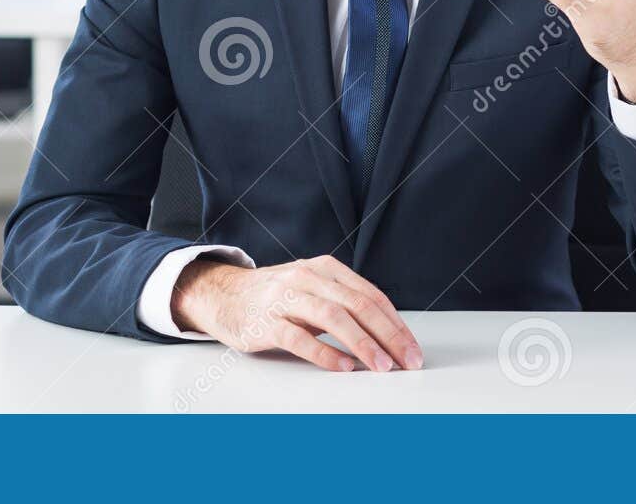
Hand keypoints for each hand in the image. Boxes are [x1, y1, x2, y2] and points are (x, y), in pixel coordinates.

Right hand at [171, 254, 422, 372]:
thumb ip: (344, 303)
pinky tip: (343, 366)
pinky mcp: (266, 321)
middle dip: (388, 335)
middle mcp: (308, 278)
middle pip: (357, 305)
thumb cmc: (276, 297)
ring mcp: (285, 298)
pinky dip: (325, 353)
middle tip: (406, 360)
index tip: (411, 349)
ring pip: (332, 317)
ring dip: (362, 343)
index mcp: (325, 269)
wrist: (224, 295)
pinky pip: (300, 337)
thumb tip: (387, 335)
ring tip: (381, 365)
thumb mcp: (313, 289)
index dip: (395, 324)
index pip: (370, 296)